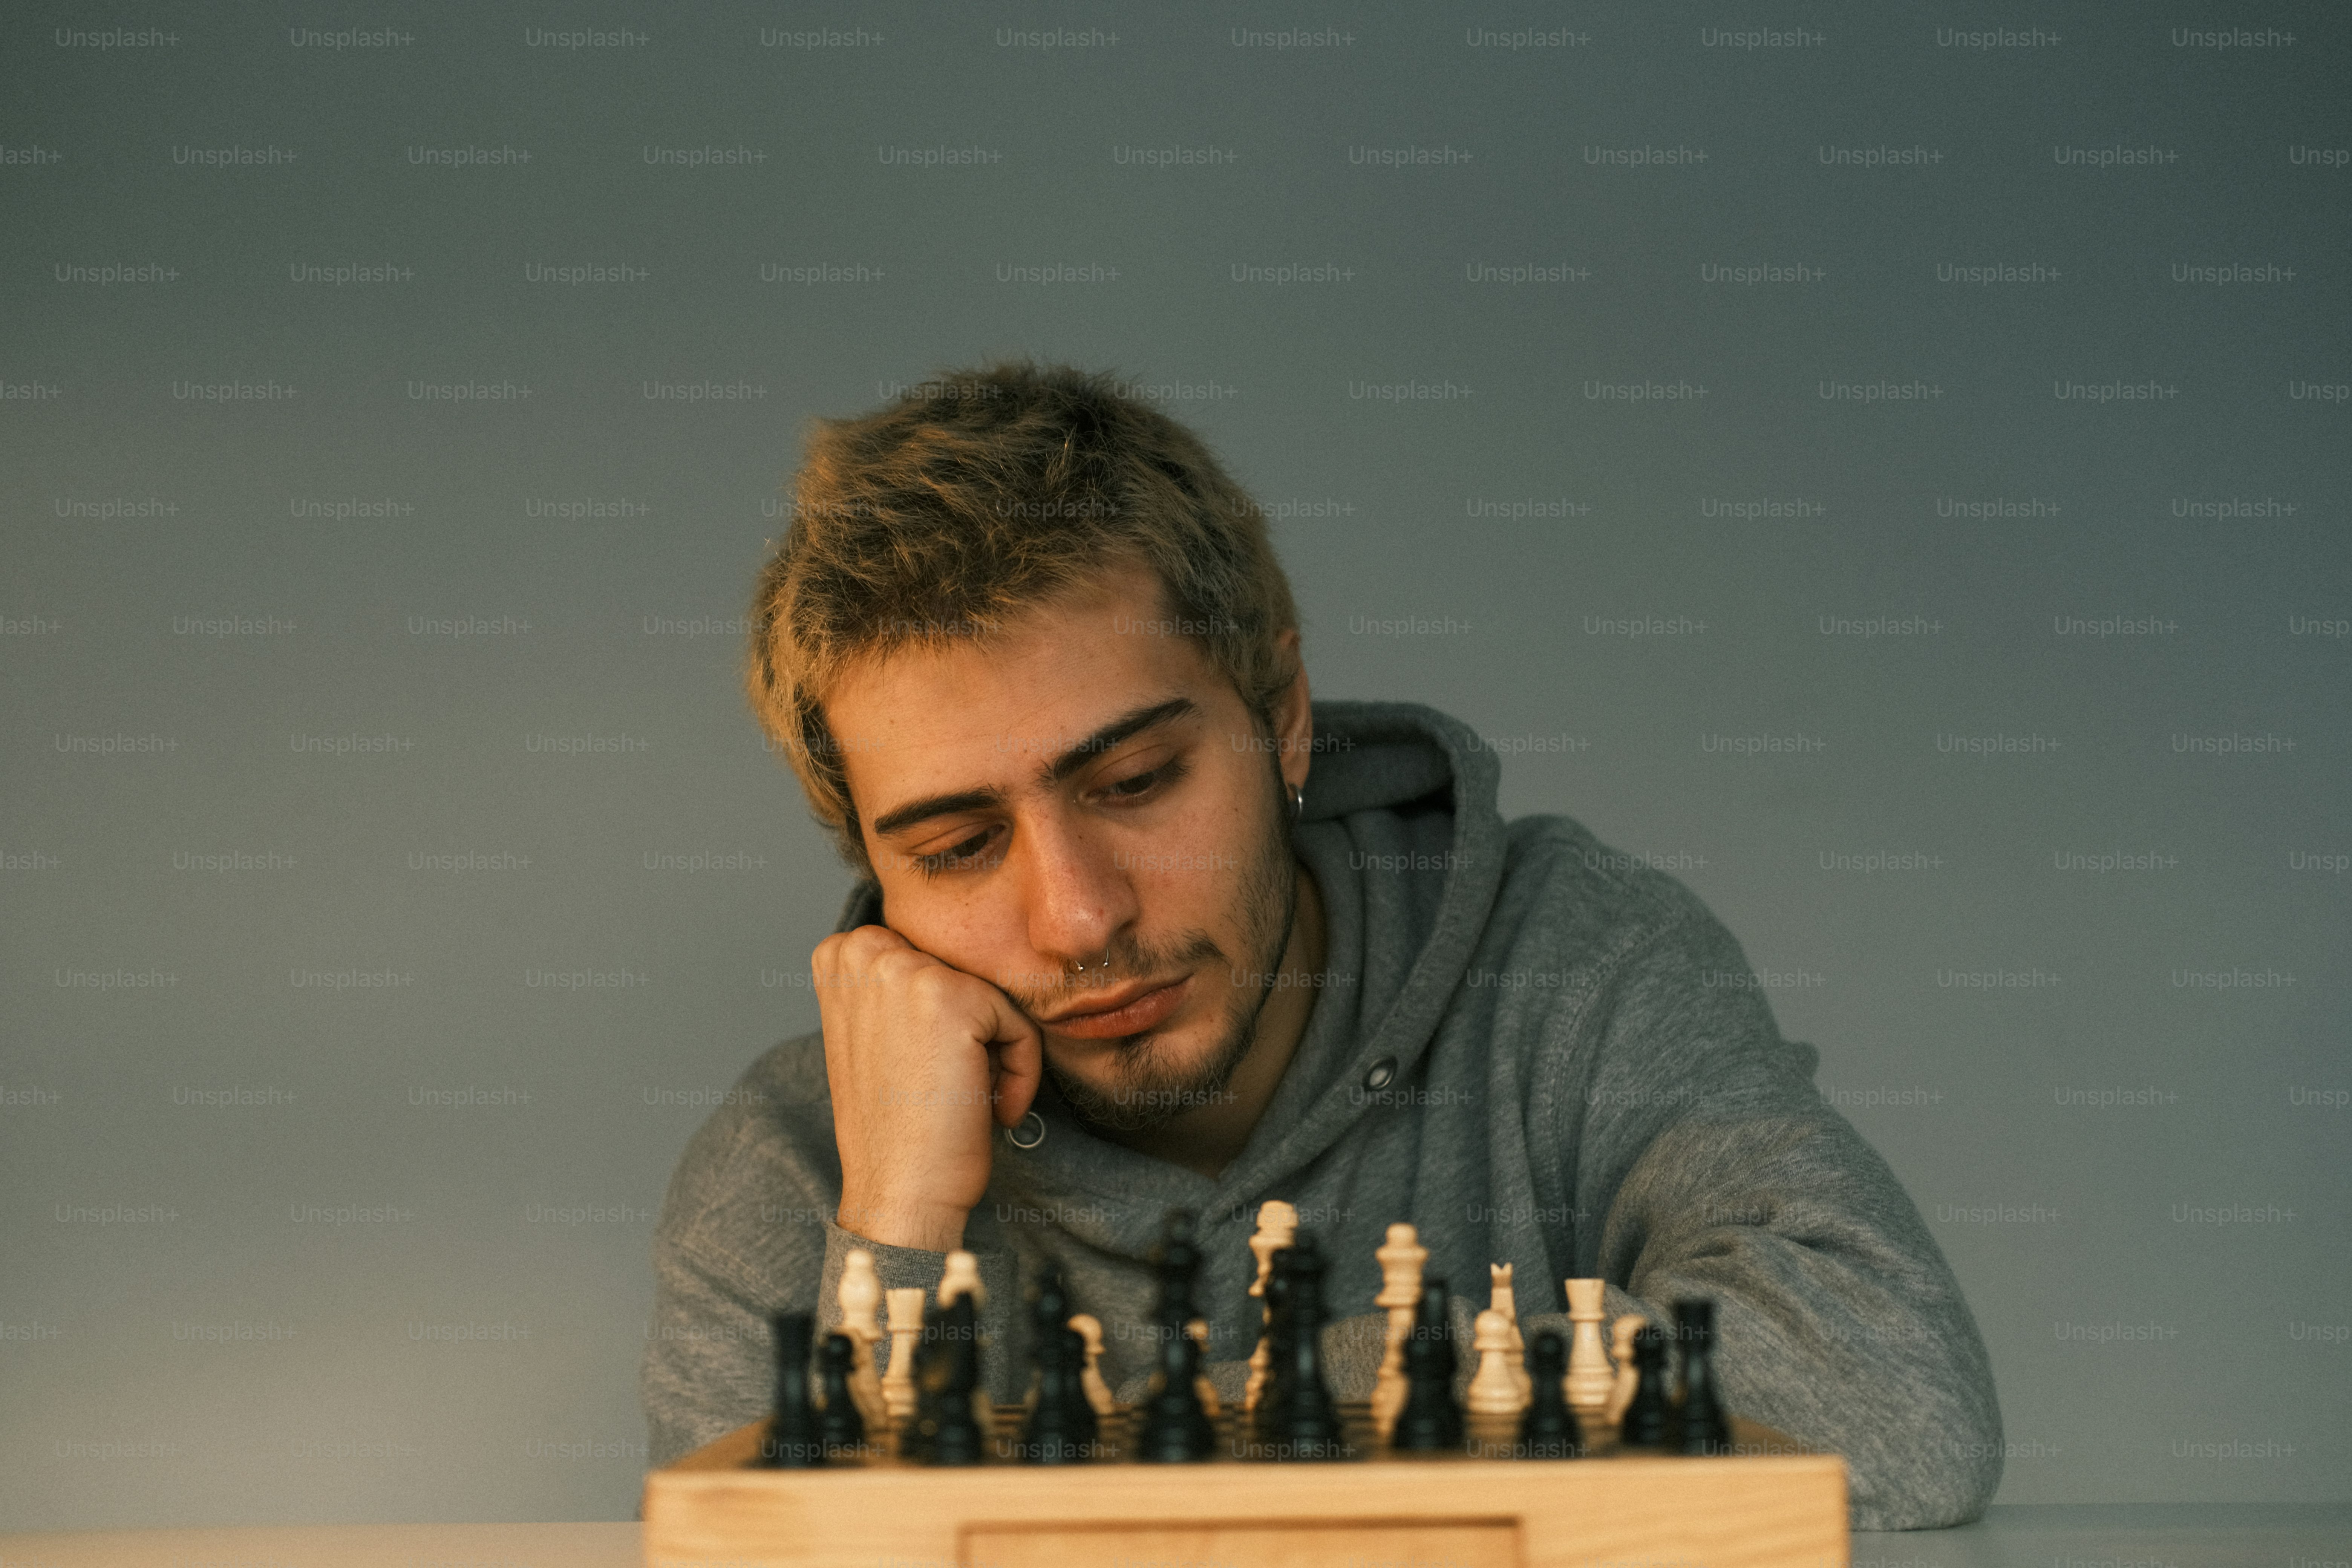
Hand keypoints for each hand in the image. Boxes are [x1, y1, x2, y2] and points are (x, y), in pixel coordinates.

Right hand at [812, 925, 1042, 1252]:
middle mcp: (865, 951)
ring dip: (996, 1053)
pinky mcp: (953, 999)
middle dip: (973, 1033)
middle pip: (965, 975)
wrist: (898, 1193)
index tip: (930, 1067)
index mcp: (841, 955)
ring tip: (968, 1097)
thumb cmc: (895, 1125)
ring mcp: (906, 971)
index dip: (946, 1019)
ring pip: (993, 998)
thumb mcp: (875, 1033)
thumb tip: (959, 961)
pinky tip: (989, 1109)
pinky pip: (1018, 1023)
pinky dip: (1020, 1070)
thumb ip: (898, 984)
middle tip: (951, 1086)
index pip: (933, 959)